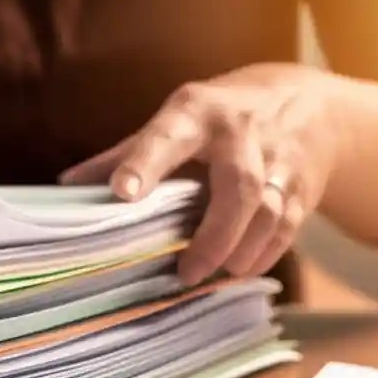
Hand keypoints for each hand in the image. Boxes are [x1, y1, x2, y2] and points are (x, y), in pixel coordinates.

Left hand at [60, 63, 356, 284]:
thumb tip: (66, 187)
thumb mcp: (178, 118)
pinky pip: (287, 229)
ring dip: (241, 250)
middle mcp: (242, 133)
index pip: (169, 137)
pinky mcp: (303, 188)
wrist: (310, 102)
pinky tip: (240, 270)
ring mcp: (280, 161)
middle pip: (239, 186)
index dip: (144, 164)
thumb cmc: (223, 115)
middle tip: (185, 271)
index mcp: (197, 112)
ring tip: (214, 275)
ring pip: (269, 212)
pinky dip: (263, 255)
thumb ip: (126, 153)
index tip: (121, 193)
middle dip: (214, 234)